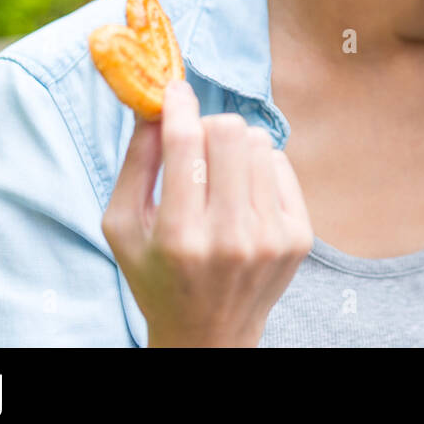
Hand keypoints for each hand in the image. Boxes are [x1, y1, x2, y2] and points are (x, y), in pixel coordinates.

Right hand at [101, 79, 312, 346]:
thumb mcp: (124, 226)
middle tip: (195, 144)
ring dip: (233, 146)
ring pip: (258, 143)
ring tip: (217, 175)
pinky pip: (280, 165)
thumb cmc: (157, 276)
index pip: (186, 145)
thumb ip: (136, 162)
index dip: (179, 106)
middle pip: (230, 132)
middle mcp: (231, 237)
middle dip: (207, 126)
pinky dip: (257, 167)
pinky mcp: (299, 237)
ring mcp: (271, 237)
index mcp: (180, 236)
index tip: (174, 89)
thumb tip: (154, 103)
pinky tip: (241, 193)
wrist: (210, 335)